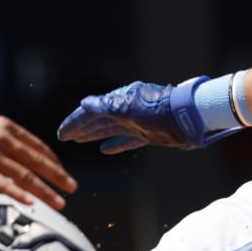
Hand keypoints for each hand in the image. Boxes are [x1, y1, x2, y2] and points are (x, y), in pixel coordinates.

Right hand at [0, 114, 77, 209]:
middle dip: (57, 176)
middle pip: (36, 161)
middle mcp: (3, 140)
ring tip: (59, 202)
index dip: (53, 161)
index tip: (63, 171)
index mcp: (7, 128)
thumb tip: (24, 151)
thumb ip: (7, 137)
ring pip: (25, 176)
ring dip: (45, 190)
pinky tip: (31, 202)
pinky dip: (20, 194)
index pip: (37, 146)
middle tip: (72, 187)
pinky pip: (4, 185)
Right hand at [57, 77, 228, 153]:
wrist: (189, 118)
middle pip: (98, 119)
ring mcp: (137, 122)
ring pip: (110, 129)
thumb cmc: (161, 110)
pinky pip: (126, 140)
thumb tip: (84, 103)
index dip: (75, 121)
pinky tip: (105, 150)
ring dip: (94, 134)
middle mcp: (126, 109)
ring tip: (79, 141)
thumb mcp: (129, 107)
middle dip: (81, 128)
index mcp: (120, 100)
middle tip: (65, 137)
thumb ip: (106, 106)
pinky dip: (115, 144)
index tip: (62, 133)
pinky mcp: (148, 134)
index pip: (91, 110)